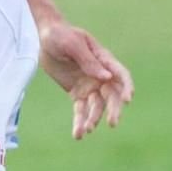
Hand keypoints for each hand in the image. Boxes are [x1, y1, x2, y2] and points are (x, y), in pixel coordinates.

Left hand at [37, 20, 133, 139]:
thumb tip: (106, 77)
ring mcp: (89, 86)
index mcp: (104, 60)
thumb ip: (88, 60)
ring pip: (96, 106)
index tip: (127, 99)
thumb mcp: (72, 44)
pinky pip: (81, 110)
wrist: (43, 38)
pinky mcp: (77, 93)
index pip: (121, 75)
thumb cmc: (60, 35)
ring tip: (88, 130)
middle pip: (112, 95)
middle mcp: (101, 75)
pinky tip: (79, 134)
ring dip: (94, 119)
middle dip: (114, 109)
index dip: (126, 87)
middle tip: (112, 123)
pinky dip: (80, 121)